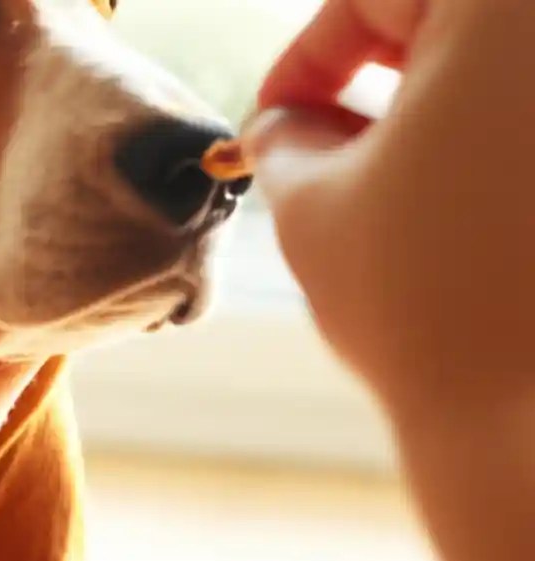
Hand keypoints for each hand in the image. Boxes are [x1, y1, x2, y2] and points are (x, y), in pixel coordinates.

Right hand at [248, 0, 534, 414]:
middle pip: (455, 23)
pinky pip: (531, 135)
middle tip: (330, 142)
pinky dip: (502, 152)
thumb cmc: (422, 307)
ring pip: (505, 78)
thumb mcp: (311, 201)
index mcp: (503, 0)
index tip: (275, 121)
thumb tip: (287, 119)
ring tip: (400, 187)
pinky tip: (472, 209)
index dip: (306, 58)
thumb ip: (284, 135)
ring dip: (448, 112)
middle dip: (382, 75)